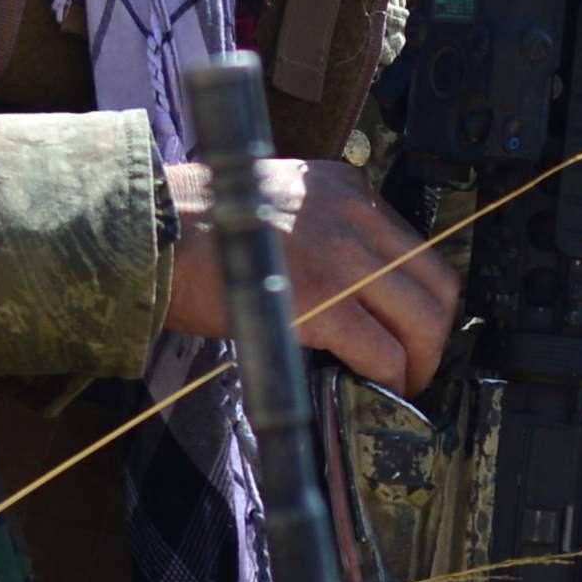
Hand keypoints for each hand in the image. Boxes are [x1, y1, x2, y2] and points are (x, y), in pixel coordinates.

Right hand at [157, 161, 451, 392]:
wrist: (145, 229)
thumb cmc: (193, 228)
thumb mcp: (276, 207)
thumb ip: (321, 236)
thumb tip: (351, 295)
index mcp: (344, 189)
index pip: (416, 249)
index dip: (422, 301)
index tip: (409, 331)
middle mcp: (353, 213)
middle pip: (437, 284)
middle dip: (434, 337)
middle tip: (415, 369)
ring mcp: (340, 253)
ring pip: (422, 319)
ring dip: (419, 363)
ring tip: (399, 387)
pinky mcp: (319, 298)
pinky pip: (381, 350)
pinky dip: (389, 379)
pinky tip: (375, 392)